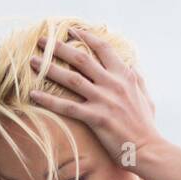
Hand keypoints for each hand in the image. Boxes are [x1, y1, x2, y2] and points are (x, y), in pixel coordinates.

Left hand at [27, 26, 162, 169]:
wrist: (148, 149)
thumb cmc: (146, 126)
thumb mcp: (146, 96)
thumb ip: (137, 79)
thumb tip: (132, 66)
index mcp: (125, 75)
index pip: (103, 48)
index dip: (86, 37)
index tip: (71, 30)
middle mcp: (113, 83)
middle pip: (82, 59)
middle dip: (59, 48)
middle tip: (42, 41)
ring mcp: (104, 100)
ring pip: (71, 79)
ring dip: (49, 69)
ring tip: (32, 62)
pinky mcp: (96, 118)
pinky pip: (67, 106)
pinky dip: (48, 100)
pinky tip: (33, 95)